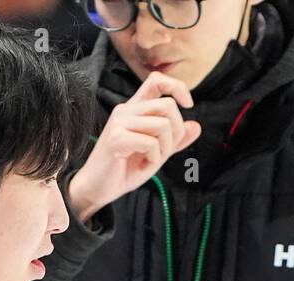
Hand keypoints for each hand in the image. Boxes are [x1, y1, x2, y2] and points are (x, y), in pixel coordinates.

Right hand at [67, 71, 201, 222]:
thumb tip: (196, 126)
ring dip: (165, 149)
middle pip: (168, 106)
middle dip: (176, 133)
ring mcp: (120, 122)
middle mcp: (126, 110)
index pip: (156, 80)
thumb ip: (174, 140)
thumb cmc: (123, 170)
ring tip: (151, 161)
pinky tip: (142, 166)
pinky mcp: (117, 138)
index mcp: (134, 109)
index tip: (188, 105)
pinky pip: (151, 143)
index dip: (177, 87)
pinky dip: (153, 159)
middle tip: (164, 153)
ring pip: (162, 125)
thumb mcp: (156, 153)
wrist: (97, 189)